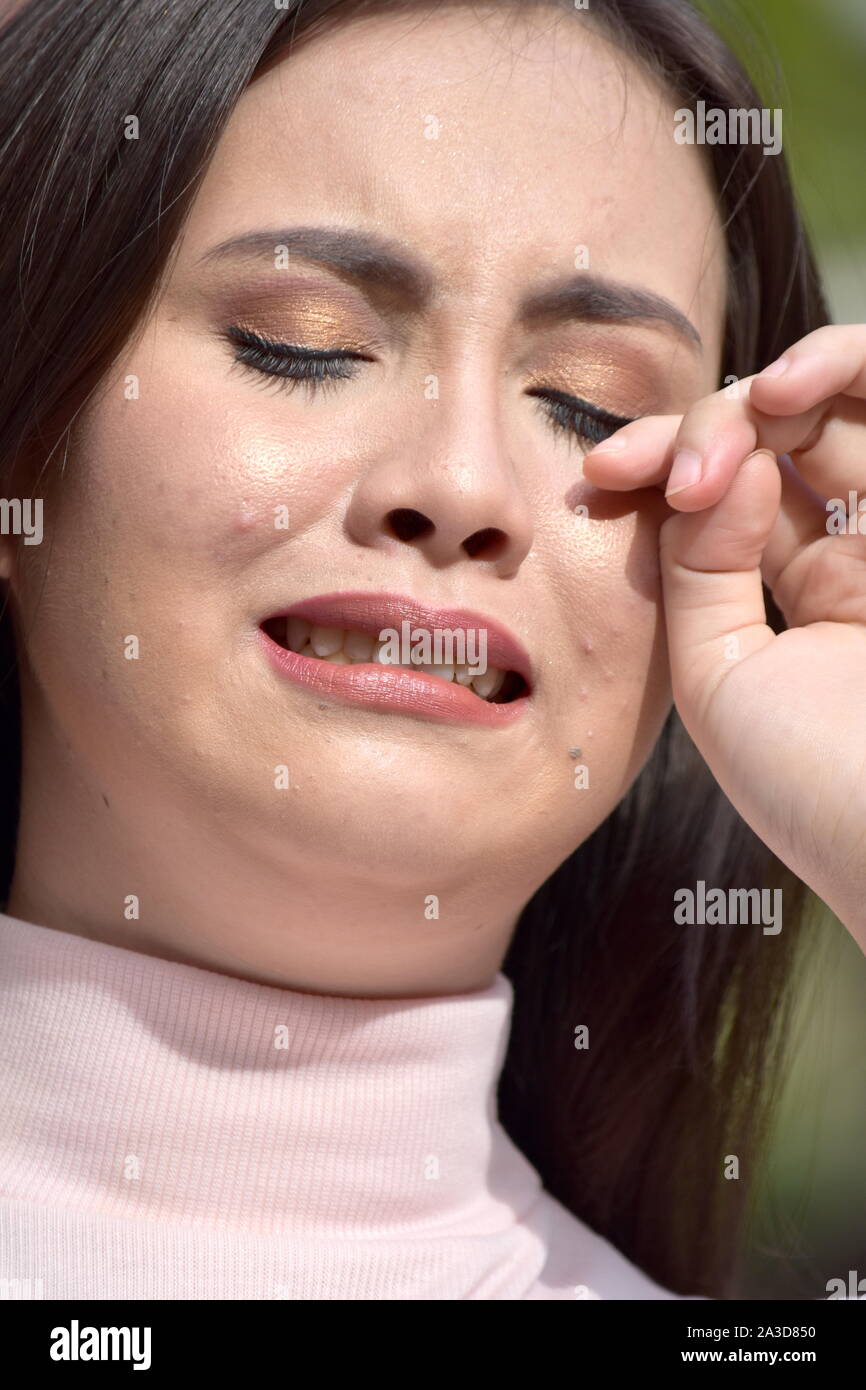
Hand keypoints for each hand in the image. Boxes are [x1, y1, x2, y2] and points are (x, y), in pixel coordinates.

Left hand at [582, 324, 865, 952]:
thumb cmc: (816, 783)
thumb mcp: (720, 678)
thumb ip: (699, 572)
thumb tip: (708, 469)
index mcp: (803, 604)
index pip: (728, 498)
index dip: (662, 465)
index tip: (600, 474)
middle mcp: (861, 556)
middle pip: (778, 439)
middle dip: (708, 424)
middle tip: (668, 462)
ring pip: (843, 406)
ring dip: (777, 383)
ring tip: (740, 408)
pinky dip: (843, 368)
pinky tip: (781, 395)